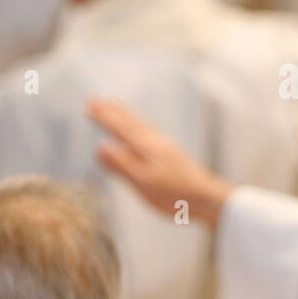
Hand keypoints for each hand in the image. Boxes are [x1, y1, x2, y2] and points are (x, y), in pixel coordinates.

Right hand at [87, 99, 233, 227]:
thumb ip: (121, 166)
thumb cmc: (174, 194)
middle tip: (97, 100)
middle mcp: (156, 142)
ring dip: (126, 116)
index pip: (121, 129)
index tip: (89, 106)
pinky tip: (143, 132)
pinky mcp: (172, 155)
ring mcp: (166, 147)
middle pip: (131, 122)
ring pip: (141, 126)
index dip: (104, 118)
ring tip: (117, 107)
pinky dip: (140, 126)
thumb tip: (99, 147)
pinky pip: (150, 133)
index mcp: (146, 147)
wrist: (208, 198)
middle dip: (113, 112)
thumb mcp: (143, 183)